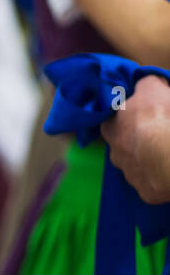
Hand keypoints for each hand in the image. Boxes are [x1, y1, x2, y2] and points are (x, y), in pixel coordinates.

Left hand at [100, 74, 169, 204]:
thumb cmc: (160, 118)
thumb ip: (146, 83)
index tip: (150, 117)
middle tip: (161, 136)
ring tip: (166, 155)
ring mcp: (130, 175)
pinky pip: (153, 185)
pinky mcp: (146, 193)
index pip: (117, 120)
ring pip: (139, 166)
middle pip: (127, 145)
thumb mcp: (153, 89)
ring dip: (150, 161)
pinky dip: (160, 180)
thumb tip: (146, 81)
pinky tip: (169, 173)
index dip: (134, 118)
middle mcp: (114, 152)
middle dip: (142, 141)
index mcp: (110, 127)